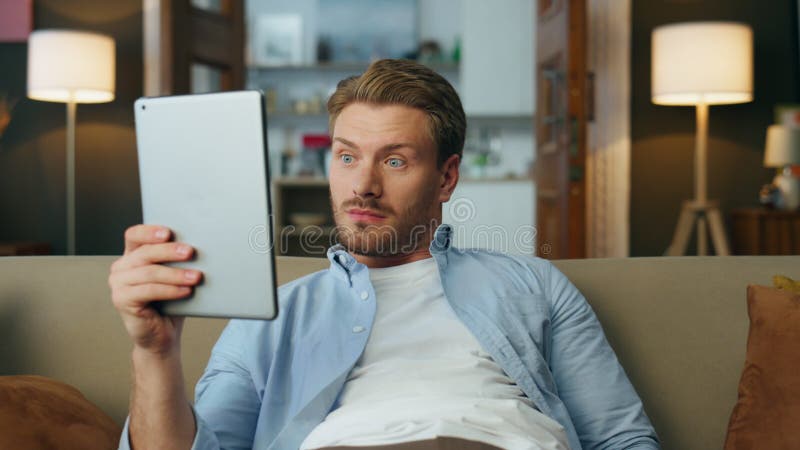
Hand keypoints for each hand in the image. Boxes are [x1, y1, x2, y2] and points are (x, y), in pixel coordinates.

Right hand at [109, 224, 201, 356]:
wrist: (163, 335)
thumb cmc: (170, 303)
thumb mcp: (175, 276)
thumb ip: (178, 261)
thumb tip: (196, 247)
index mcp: (132, 256)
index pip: (134, 235)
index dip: (149, 232)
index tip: (168, 232)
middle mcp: (121, 267)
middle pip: (145, 253)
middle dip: (170, 251)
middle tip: (190, 252)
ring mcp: (118, 284)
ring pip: (149, 272)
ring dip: (175, 274)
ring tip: (196, 277)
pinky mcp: (121, 300)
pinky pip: (148, 290)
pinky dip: (170, 290)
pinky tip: (186, 290)